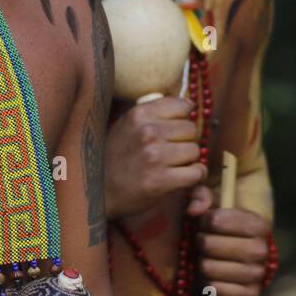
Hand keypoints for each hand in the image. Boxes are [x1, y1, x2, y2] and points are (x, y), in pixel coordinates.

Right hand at [104, 96, 205, 217]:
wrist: (98, 191)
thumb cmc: (115, 157)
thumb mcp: (126, 125)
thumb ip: (152, 113)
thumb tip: (188, 104)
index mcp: (139, 114)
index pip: (183, 105)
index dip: (183, 118)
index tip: (177, 129)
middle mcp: (148, 131)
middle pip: (192, 128)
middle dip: (186, 141)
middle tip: (172, 151)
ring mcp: (155, 156)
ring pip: (195, 150)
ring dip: (189, 160)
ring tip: (173, 165)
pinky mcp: (161, 180)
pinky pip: (197, 172)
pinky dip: (194, 177)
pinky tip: (181, 178)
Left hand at [195, 200, 271, 295]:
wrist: (236, 257)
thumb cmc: (221, 227)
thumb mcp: (213, 205)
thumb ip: (200, 196)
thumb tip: (194, 210)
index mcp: (257, 224)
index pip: (216, 220)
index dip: (203, 221)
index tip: (204, 222)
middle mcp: (262, 249)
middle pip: (211, 245)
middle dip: (200, 242)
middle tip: (201, 242)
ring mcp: (258, 273)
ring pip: (210, 269)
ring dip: (201, 263)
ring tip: (205, 258)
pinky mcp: (252, 294)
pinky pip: (217, 290)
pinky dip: (207, 283)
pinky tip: (210, 276)